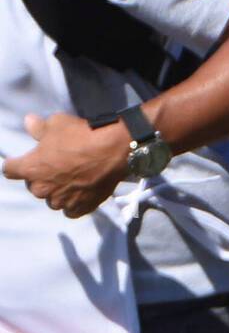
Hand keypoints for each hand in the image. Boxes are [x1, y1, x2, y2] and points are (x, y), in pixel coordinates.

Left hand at [3, 113, 130, 217]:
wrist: (114, 150)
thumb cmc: (81, 135)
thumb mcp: (56, 123)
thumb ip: (38, 127)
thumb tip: (28, 122)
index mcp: (31, 169)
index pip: (9, 169)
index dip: (15, 163)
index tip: (22, 159)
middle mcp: (42, 189)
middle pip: (33, 185)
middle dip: (40, 176)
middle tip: (56, 164)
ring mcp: (61, 201)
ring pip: (52, 199)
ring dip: (57, 191)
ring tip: (71, 178)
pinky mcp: (79, 208)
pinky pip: (70, 210)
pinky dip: (73, 202)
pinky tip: (80, 192)